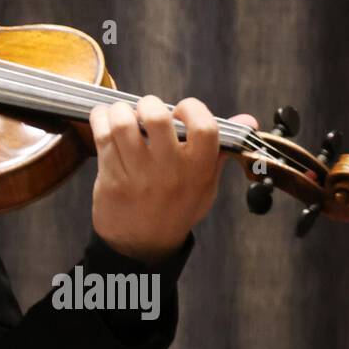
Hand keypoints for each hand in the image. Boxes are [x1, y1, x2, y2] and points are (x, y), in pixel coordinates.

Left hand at [89, 95, 256, 264]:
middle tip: (146, 111)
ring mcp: (138, 175)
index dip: (191, 108)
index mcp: (199, 169)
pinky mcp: (112, 179)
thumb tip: (248, 119)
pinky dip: (100, 119)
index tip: (180, 110)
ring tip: (122, 114)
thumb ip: (222, 149)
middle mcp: (170, 171)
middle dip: (148, 104)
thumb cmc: (177, 207)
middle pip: (156, 117)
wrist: (142, 244)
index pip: (204, 127)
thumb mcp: (206, 183)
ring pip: (123, 124)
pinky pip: (102, 137)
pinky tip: (104, 120)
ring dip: (119, 110)